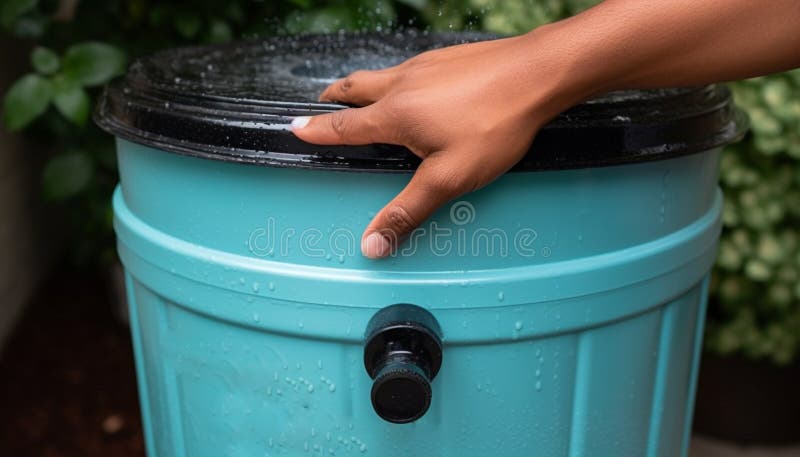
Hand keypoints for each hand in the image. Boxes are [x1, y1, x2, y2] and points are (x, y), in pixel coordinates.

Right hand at [291, 31, 579, 258]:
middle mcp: (403, 83)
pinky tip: (418, 93)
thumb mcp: (450, 178)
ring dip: (363, 87)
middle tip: (321, 106)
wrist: (539, 73)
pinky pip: (410, 69)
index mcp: (395, 114)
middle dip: (333, 98)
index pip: (343, 125)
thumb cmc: (495, 125)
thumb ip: (409, 210)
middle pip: (354, 87)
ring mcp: (426, 65)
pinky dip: (397, 82)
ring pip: (381, 75)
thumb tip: (371, 244)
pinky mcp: (448, 57)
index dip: (316, 130)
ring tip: (363, 99)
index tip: (294, 127)